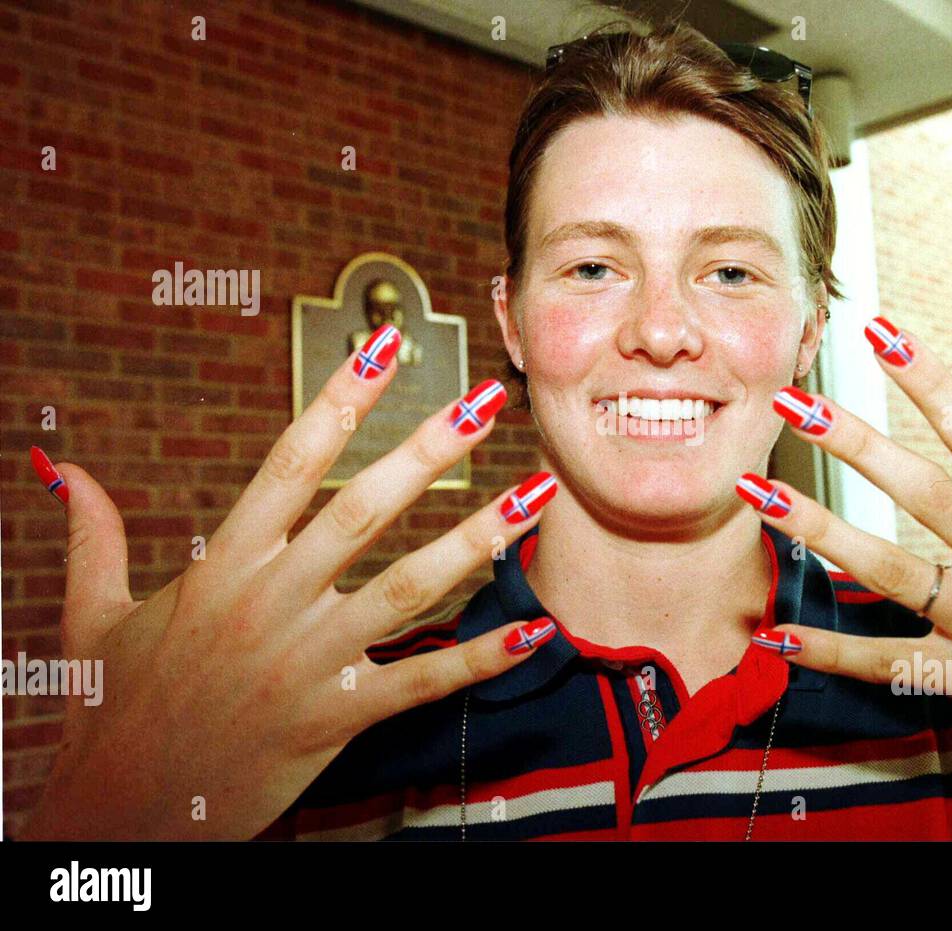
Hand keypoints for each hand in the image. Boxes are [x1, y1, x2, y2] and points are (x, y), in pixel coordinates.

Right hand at [20, 328, 557, 839]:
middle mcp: (272, 602)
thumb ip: (94, 538)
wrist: (119, 812)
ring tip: (535, 495)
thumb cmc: (112, 708)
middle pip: (363, 510)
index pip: (291, 461)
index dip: (342, 398)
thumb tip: (66, 470)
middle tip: (486, 402)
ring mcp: (309, 660)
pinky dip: (480, 658)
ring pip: (410, 587)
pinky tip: (535, 631)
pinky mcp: (335, 718)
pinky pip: (420, 681)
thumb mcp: (91, 618)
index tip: (384, 344)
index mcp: (222, 566)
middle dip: (428, 451)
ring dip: (479, 537)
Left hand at [748, 316, 951, 839]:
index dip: (929, 379)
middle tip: (793, 398)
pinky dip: (831, 650)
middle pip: (919, 491)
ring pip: (887, 568)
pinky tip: (778, 633)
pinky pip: (886, 663)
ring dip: (818, 527)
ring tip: (761, 491)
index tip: (883, 335)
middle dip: (852, 440)